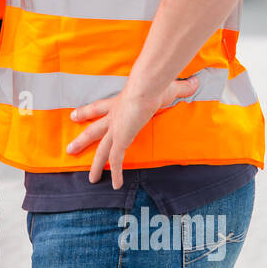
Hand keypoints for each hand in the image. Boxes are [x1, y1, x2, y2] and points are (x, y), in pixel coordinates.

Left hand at [65, 73, 200, 188]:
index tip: (74, 115)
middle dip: (82, 140)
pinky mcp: (121, 139)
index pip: (99, 108)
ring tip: (90, 179)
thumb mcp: (170, 87)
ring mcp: (116, 129)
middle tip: (69, 149)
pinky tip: (115, 185)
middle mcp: (114, 117)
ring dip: (96, 165)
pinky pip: (117, 160)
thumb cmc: (156, 83)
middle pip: (93, 130)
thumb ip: (182, 88)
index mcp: (119, 103)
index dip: (87, 112)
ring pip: (101, 150)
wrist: (148, 86)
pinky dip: (116, 173)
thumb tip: (197, 82)